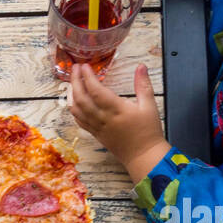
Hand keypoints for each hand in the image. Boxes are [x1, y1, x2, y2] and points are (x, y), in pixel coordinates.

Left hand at [68, 63, 169, 183]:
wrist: (143, 156)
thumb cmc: (148, 132)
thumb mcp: (150, 106)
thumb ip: (143, 85)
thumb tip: (141, 67)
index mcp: (116, 110)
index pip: (96, 90)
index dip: (88, 77)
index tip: (85, 66)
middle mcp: (103, 118)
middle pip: (81, 99)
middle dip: (75, 82)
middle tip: (75, 69)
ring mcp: (97, 127)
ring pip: (77, 111)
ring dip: (72, 95)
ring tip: (73, 82)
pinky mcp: (96, 134)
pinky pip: (80, 121)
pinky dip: (74, 109)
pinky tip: (75, 101)